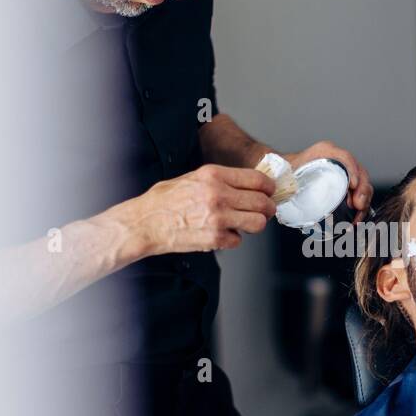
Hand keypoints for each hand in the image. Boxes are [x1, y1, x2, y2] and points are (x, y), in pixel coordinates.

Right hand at [105, 163, 277, 260]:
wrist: (145, 222)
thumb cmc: (165, 200)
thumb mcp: (193, 177)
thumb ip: (221, 180)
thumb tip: (246, 184)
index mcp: (214, 175)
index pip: (258, 179)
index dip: (269, 188)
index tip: (269, 192)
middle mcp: (219, 195)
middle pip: (263, 203)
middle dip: (267, 208)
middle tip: (264, 211)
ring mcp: (218, 218)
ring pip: (258, 223)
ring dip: (254, 224)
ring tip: (244, 223)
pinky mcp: (214, 238)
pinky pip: (239, 240)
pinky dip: (233, 239)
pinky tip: (221, 233)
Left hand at [282, 141, 373, 221]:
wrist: (287, 173)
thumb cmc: (288, 171)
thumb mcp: (288, 171)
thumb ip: (286, 177)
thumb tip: (287, 190)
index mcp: (325, 152)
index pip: (345, 158)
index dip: (353, 170)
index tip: (353, 185)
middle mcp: (338, 160)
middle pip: (359, 172)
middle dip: (363, 190)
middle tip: (358, 205)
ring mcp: (345, 173)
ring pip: (362, 185)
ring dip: (363, 202)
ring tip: (357, 217)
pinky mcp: (347, 185)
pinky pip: (359, 194)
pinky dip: (360, 207)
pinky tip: (356, 219)